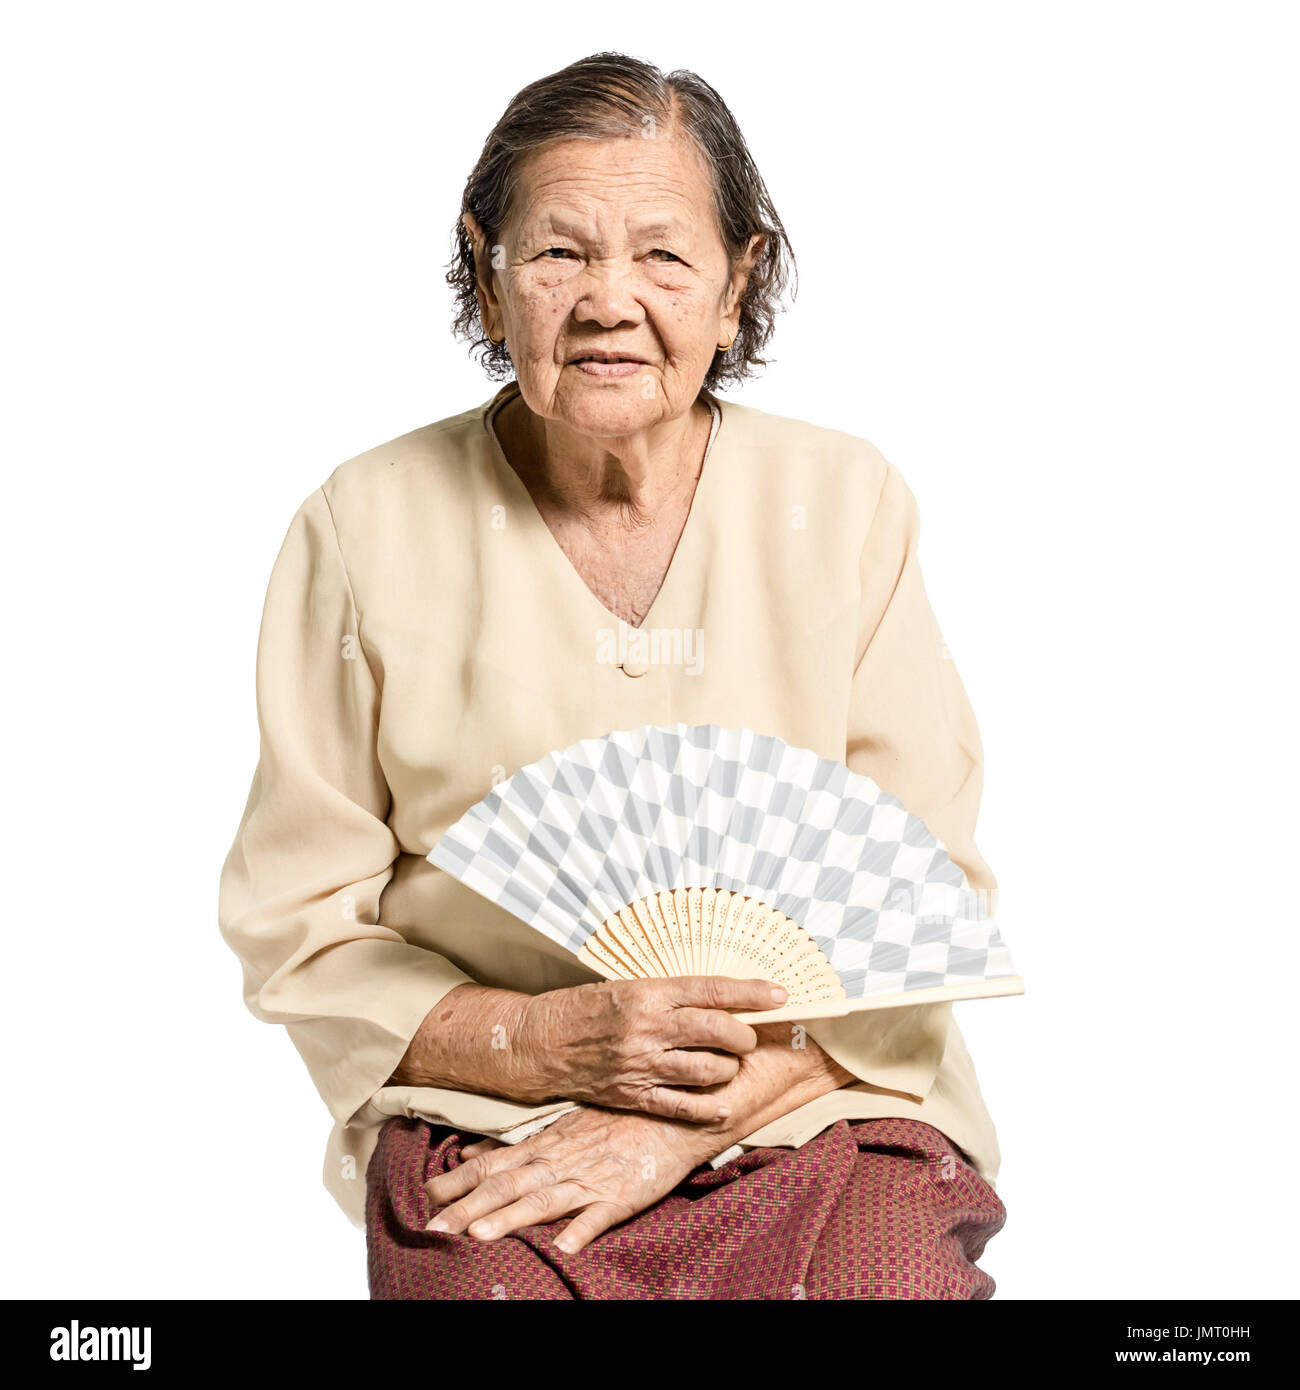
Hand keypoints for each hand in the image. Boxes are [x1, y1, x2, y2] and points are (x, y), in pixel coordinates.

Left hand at [425, 1106, 718, 1252]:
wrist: (671, 1116)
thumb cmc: (615, 1121)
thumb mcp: (561, 1124)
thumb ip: (516, 1143)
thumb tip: (468, 1152)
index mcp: (544, 1145)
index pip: (492, 1164)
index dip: (457, 1181)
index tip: (424, 1196)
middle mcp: (559, 1161)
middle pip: (506, 1185)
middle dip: (467, 1207)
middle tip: (434, 1227)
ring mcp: (589, 1179)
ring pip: (543, 1200)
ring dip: (511, 1218)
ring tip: (481, 1236)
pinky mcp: (620, 1196)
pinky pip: (597, 1216)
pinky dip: (579, 1231)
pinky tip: (562, 1248)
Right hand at [512, 975, 788, 1122]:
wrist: (540, 1042)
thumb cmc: (585, 1009)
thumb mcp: (627, 986)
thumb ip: (670, 995)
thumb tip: (720, 1000)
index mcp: (650, 993)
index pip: (714, 990)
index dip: (752, 993)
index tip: (780, 995)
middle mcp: (650, 1027)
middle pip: (720, 1031)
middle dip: (744, 1035)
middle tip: (745, 1036)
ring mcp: (642, 1064)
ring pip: (709, 1070)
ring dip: (727, 1068)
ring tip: (724, 1064)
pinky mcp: (634, 1094)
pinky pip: (683, 1106)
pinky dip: (709, 1107)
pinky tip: (721, 1104)